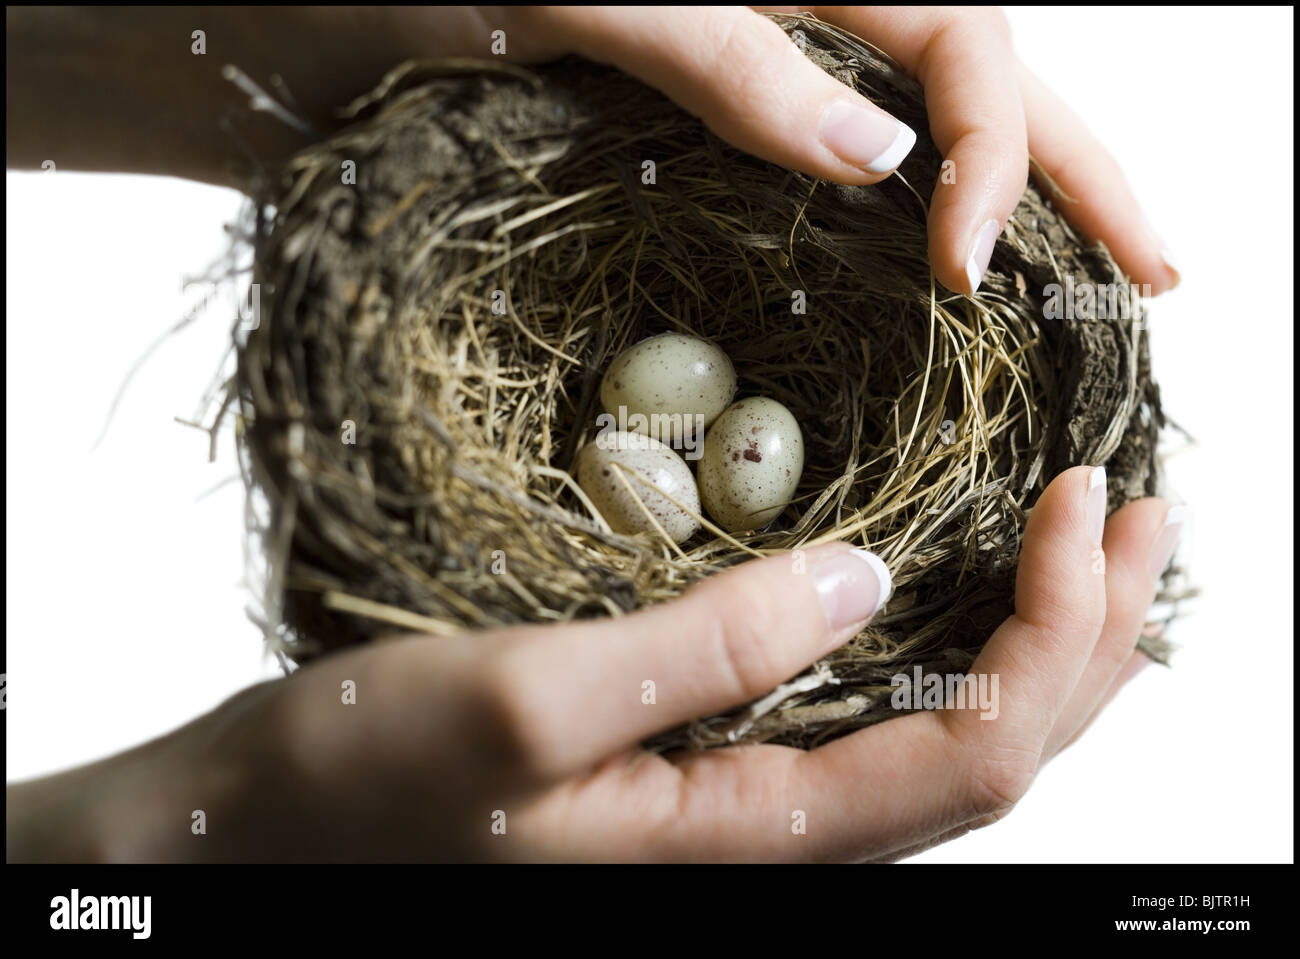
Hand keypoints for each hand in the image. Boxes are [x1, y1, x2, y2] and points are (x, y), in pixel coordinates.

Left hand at [6, 7, 1178, 294]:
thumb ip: (725, 52)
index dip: (998, 150)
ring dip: (1016, 201)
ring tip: (1088, 281)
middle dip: (1077, 171)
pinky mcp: (691, 140)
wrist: (266, 29)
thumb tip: (877, 156)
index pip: (954, 40)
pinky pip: (819, 182)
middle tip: (1162, 270)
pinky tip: (935, 285)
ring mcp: (742, 79)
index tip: (977, 271)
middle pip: (973, 77)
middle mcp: (781, 13)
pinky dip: (894, 236)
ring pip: (914, 132)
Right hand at [6, 467, 1183, 860]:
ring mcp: (742, 804)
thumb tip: (867, 576)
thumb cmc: (364, 781)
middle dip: (1089, 636)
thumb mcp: (527, 702)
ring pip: (942, 737)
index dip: (1055, 632)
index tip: (1075, 498)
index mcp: (748, 840)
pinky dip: (942, 642)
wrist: (262, 832)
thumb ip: (704, 652)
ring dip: (1033, 639)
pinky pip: (870, 716)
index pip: (970, 754)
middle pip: (990, 756)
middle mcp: (772, 837)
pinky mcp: (704, 765)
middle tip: (1138, 509)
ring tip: (1084, 540)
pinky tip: (951, 584)